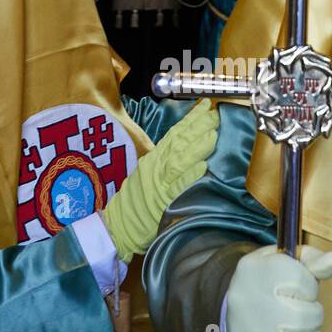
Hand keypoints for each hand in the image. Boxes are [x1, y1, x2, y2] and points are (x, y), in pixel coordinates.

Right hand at [100, 99, 218, 260]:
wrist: (117, 226)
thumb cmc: (135, 202)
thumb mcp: (148, 175)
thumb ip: (167, 162)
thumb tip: (190, 148)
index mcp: (154, 159)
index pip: (175, 133)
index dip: (191, 118)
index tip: (206, 105)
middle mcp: (155, 166)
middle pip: (179, 142)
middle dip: (198, 127)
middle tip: (215, 114)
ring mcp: (158, 183)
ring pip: (179, 160)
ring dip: (197, 147)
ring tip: (213, 135)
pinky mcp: (161, 202)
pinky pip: (178, 187)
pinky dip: (189, 176)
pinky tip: (202, 167)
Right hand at [224, 244, 331, 331]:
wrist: (229, 318)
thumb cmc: (264, 285)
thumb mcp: (280, 261)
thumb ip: (310, 258)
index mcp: (258, 272)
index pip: (306, 284)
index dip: (308, 287)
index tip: (294, 289)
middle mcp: (253, 305)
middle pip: (310, 317)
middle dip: (311, 314)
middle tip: (296, 311)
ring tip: (294, 330)